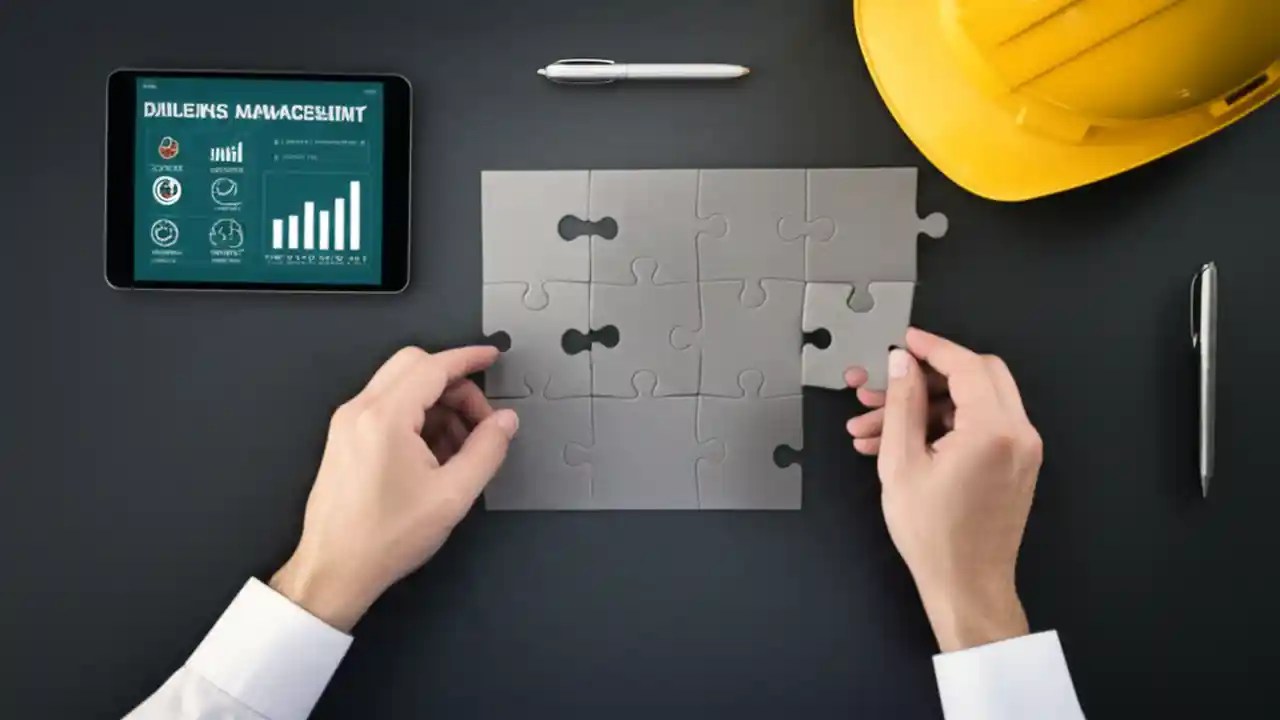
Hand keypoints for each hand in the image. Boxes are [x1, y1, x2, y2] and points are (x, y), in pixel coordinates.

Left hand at [270, 346, 517, 631]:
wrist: (334, 571)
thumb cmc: (385, 538)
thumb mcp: (452, 496)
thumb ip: (487, 451)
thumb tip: (505, 422)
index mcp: (384, 418)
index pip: (433, 366)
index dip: (468, 358)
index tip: (491, 357)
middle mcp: (359, 411)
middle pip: (414, 366)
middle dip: (454, 385)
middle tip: (480, 420)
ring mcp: (348, 424)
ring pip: (401, 387)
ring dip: (437, 405)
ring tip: (460, 449)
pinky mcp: (345, 439)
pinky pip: (387, 408)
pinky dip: (417, 418)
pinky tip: (436, 456)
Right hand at [844, 328, 1041, 651]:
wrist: (966, 585)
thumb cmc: (934, 536)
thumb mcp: (901, 464)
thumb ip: (902, 405)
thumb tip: (902, 363)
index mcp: (993, 430)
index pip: (965, 366)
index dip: (930, 348)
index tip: (903, 341)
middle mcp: (1018, 434)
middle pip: (977, 375)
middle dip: (927, 376)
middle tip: (888, 384)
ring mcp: (1022, 449)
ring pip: (974, 402)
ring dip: (926, 406)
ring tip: (873, 426)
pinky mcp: (1015, 463)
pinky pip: (981, 426)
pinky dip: (943, 426)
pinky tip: (898, 443)